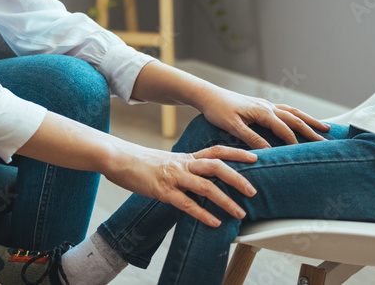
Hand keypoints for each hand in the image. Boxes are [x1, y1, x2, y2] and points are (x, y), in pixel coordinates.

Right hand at [105, 142, 258, 226]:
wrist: (118, 158)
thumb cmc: (142, 162)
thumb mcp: (168, 160)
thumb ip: (185, 166)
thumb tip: (200, 176)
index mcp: (186, 156)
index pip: (217, 151)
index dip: (237, 152)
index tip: (256, 156)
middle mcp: (183, 164)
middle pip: (217, 167)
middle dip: (238, 178)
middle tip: (253, 190)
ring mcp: (174, 177)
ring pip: (206, 186)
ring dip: (226, 200)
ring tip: (239, 212)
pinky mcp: (163, 191)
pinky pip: (187, 204)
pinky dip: (203, 214)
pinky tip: (214, 222)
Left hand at [196, 86, 330, 148]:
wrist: (208, 95)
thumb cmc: (218, 110)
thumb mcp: (232, 126)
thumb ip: (251, 138)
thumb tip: (268, 151)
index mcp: (262, 112)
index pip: (285, 130)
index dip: (296, 142)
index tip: (306, 155)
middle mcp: (267, 106)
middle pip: (295, 118)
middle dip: (312, 129)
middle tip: (328, 140)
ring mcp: (266, 104)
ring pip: (293, 112)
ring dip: (309, 120)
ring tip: (324, 127)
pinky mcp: (262, 105)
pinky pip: (285, 110)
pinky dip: (297, 115)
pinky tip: (300, 120)